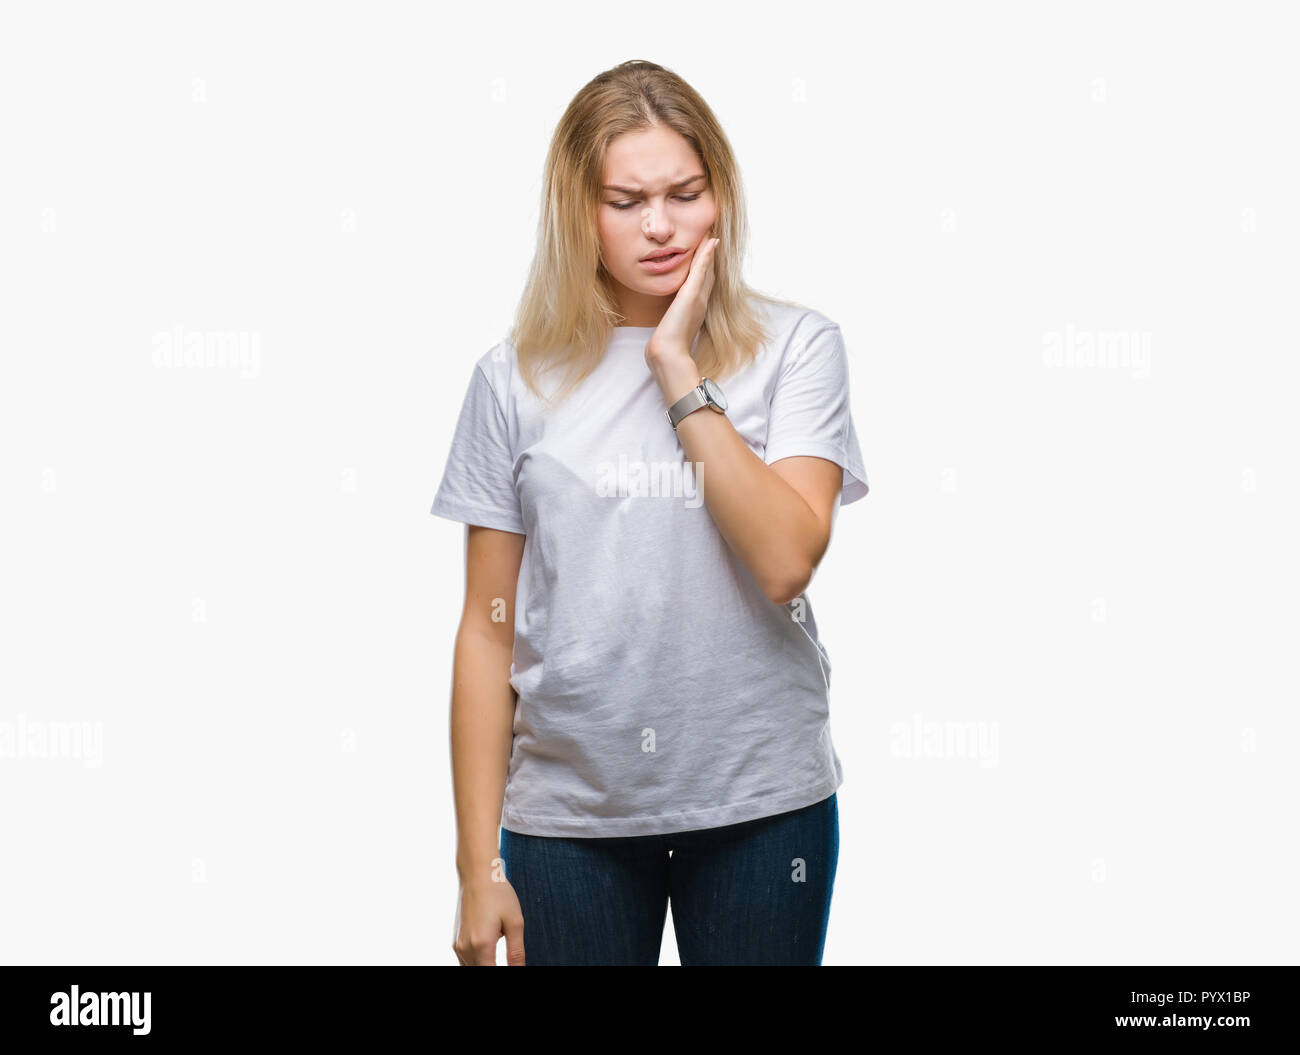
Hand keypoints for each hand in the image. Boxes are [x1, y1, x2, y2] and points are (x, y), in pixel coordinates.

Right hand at [452, 873, 525, 965]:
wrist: (477, 875)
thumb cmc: (498, 894)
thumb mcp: (515, 922)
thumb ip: (516, 952)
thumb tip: (520, 970)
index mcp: (481, 945)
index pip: (490, 974)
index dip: (504, 975)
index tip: (513, 967)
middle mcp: (465, 948)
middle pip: (479, 973)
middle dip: (493, 969)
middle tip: (510, 962)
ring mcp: (458, 945)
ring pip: (470, 969)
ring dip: (484, 966)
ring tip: (498, 955)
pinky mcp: (456, 940)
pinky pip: (465, 962)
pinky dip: (477, 963)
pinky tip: (489, 953)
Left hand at [645, 236, 719, 364]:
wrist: (668, 353)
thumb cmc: (668, 345)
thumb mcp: (670, 330)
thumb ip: (671, 325)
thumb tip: (665, 329)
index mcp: (696, 307)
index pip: (703, 283)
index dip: (706, 268)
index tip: (707, 253)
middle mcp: (701, 301)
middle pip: (708, 273)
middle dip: (711, 256)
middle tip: (714, 238)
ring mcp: (698, 297)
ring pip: (707, 269)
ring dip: (710, 251)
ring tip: (713, 234)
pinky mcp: (691, 295)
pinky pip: (701, 271)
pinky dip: (706, 256)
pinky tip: (710, 242)